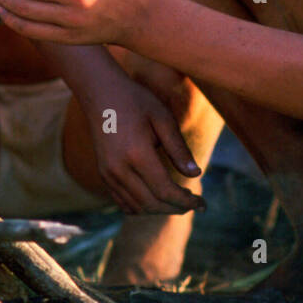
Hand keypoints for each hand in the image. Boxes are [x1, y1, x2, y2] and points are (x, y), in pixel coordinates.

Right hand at [82, 72, 204, 214]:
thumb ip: (179, 149)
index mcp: (137, 154)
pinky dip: (142, 207)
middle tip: (195, 204)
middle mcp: (119, 169)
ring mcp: (108, 173)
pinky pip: (123, 202)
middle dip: (176, 208)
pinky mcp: (103, 174)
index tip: (202, 203)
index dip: (186, 201)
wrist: (100, 93)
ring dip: (160, 210)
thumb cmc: (136, 101)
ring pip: (137, 207)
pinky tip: (157, 200)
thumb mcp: (163, 118)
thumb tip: (196, 175)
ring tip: (179, 202)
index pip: (165, 191)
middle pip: (152, 204)